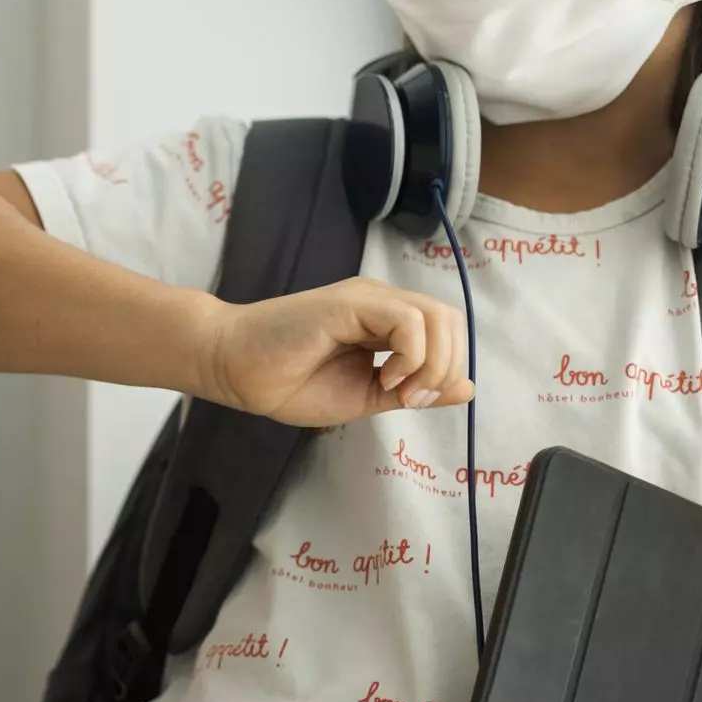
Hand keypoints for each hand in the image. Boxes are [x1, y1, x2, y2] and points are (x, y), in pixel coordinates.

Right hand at [198, 276, 474, 425]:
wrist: (235, 370)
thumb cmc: (288, 382)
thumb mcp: (366, 395)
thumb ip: (413, 389)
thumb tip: (467, 388)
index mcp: (384, 322)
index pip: (446, 332)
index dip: (446, 370)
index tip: (411, 402)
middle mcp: (380, 302)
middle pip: (451, 320)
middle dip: (445, 368)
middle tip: (409, 399)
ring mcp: (365, 299)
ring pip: (438, 317)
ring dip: (430, 364)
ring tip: (396, 389)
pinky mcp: (348, 303)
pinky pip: (408, 321)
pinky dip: (410, 356)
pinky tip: (384, 376)